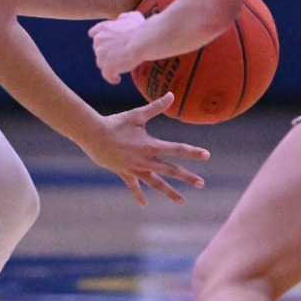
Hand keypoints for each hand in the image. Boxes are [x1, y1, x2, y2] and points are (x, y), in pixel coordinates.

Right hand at [81, 94, 209, 206]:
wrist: (94, 136)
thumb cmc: (116, 123)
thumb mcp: (137, 115)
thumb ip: (156, 107)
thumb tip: (171, 95)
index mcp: (151, 146)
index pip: (177, 149)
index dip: (192, 152)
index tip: (206, 155)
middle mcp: (146, 161)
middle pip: (171, 171)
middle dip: (187, 177)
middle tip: (201, 183)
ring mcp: (135, 169)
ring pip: (156, 184)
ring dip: (169, 192)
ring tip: (182, 201)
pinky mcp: (125, 173)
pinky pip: (133, 186)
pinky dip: (139, 195)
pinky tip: (144, 205)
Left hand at [91, 11, 151, 83]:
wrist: (141, 41)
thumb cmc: (139, 28)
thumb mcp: (132, 16)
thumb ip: (124, 18)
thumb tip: (120, 19)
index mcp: (105, 28)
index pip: (94, 32)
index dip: (95, 35)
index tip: (93, 37)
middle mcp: (99, 40)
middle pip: (98, 49)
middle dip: (106, 52)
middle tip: (117, 55)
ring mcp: (101, 55)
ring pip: (101, 62)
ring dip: (108, 64)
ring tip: (119, 67)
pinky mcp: (107, 67)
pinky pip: (107, 75)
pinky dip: (111, 77)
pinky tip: (117, 79)